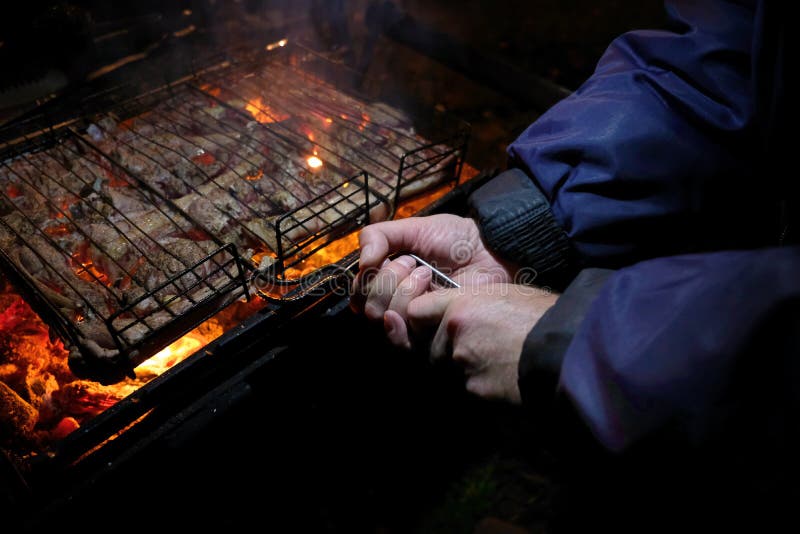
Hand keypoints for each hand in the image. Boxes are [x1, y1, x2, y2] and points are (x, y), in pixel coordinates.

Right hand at [350, 214, 516, 322]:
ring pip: (380, 316)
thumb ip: (379, 236)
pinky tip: (430, 290)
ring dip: (400, 288)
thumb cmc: (456, 238)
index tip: (399, 256)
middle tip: (415, 264)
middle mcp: (396, 303)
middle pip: (365, 305)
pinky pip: (401, 330)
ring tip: (427, 275)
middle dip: (386, 278)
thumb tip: (362, 262)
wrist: (489, 251)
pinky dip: (409, 303)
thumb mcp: (412, 228)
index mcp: (388, 280)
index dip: (369, 274)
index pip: (358, 290)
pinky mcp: (428, 334)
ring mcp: (412, 320)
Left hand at [402, 283, 557, 402]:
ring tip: (497, 361)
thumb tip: (452, 311)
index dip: (421, 319)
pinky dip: (481, 385)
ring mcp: (464, 365)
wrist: (570, 347)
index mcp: (460, 305)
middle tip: (475, 348)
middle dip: (445, 350)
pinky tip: (505, 376)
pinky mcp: (476, 391)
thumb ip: (469, 303)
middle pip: (430, 347)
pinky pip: (468, 388)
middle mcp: (454, 334)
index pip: (416, 312)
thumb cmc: (545, 316)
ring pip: (448, 370)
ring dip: (463, 369)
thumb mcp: (503, 295)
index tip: (428, 323)